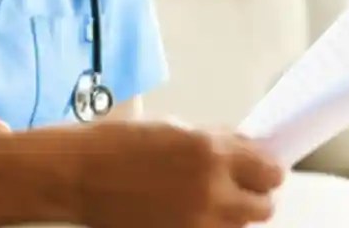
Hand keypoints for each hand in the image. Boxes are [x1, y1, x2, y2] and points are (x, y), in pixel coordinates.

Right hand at [77, 121, 284, 227]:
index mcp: (211, 153)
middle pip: (263, 207)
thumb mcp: (175, 130)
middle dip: (251, 196)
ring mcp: (197, 224)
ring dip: (229, 215)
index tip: (256, 170)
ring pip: (239, 227)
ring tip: (201, 201)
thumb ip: (217, 143)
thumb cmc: (117, 146)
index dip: (264, 170)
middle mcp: (210, 192)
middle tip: (232, 188)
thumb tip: (248, 152)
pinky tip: (185, 214)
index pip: (271, 172)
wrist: (78, 176)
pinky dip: (206, 227)